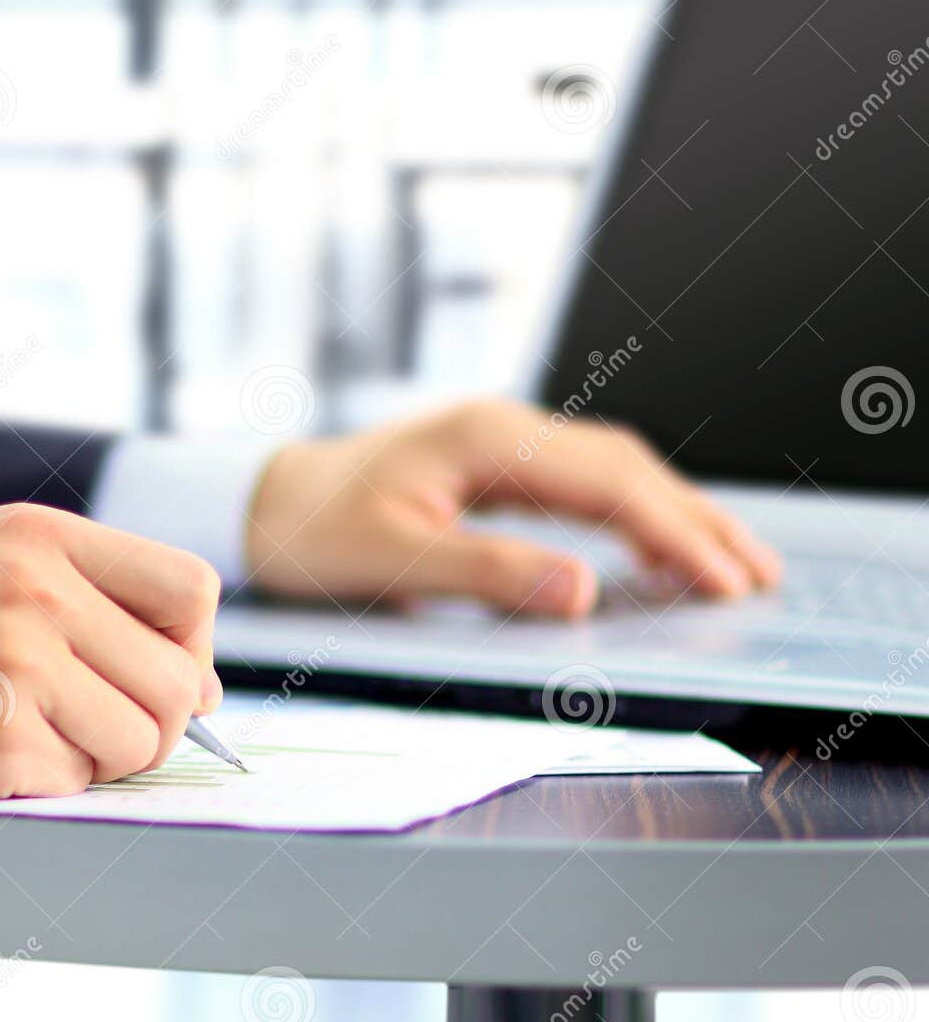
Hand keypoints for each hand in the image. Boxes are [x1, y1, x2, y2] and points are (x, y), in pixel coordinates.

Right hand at [0, 504, 221, 803]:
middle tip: (84, 731)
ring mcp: (16, 660)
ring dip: (91, 760)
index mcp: (42, 536)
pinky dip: (32, 787)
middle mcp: (38, 588)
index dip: (191, 648)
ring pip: (139, 743)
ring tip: (19, 736)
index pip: (190, 590)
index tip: (154, 677)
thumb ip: (90, 604)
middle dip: (149, 725)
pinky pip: (71, 784)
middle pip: (180, 682)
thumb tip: (203, 688)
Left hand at [244, 399, 782, 617]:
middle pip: (626, 466)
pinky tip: (655, 545)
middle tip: (758, 576)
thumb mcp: (394, 562)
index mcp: (487, 441)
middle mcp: (504, 429)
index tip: (725, 581)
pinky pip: (582, 482)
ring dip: (673, 512)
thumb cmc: (316, 533)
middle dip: (695, 520)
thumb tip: (585, 592)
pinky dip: (630, 512)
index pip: (609, 483)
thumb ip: (488, 574)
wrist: (264, 505)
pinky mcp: (493, 465)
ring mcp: (500, 442)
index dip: (675, 533)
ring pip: (612, 469)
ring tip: (732, 561)